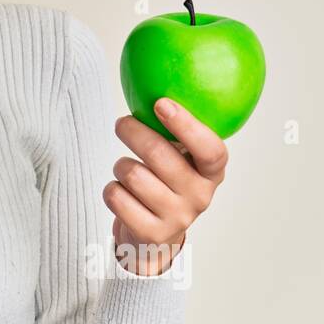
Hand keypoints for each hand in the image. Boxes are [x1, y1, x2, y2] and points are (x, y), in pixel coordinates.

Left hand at [104, 96, 227, 275]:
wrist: (156, 236)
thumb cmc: (165, 182)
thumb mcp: (181, 158)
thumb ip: (174, 131)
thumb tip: (150, 87)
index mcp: (212, 171)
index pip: (210, 149)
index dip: (186, 125)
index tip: (161, 103)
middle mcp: (200, 196)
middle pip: (158, 155)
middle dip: (132, 132)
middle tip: (122, 123)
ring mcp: (177, 218)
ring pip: (132, 174)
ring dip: (120, 165)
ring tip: (126, 168)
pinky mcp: (151, 233)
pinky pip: (116, 196)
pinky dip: (111, 189)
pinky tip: (122, 192)